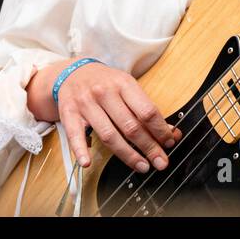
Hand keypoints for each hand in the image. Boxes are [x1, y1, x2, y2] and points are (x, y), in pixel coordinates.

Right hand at [30, 60, 182, 173]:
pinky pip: (75, 135)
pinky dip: (80, 150)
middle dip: (149, 147)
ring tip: (142, 166)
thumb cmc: (105, 82)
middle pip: (130, 126)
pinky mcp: (69, 114)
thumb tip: (170, 131)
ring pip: (109, 135)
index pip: (147, 110)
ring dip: (127, 154)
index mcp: (124, 83)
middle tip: (160, 161)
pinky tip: (87, 162)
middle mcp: (105, 93)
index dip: (160, 129)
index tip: (169, 142)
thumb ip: (145, 108)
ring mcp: (86, 104)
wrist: (73, 72)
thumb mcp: (127, 86)